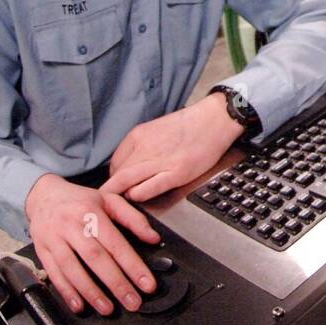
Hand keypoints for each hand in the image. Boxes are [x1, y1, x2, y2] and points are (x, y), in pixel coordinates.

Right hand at [25, 174, 160, 315]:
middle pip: (96, 258)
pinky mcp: (41, 251)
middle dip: (116, 283)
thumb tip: (154, 239)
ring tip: (108, 309)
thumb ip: (134, 219)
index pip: (116, 243)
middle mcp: (71, 225)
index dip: (133, 266)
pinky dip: (66, 292)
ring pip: (72, 269)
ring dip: (91, 292)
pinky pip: (54, 274)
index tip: (147, 284)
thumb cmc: (81, 201)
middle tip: (132, 302)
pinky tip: (79, 306)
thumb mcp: (110, 200)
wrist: (44, 195)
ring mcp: (54, 239)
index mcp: (92, 212)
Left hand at [99, 93, 243, 202]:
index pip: (114, 164)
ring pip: (126, 181)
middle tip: (114, 203)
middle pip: (116, 175)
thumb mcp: (155, 130)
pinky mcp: (176, 172)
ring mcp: (160, 160)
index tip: (119, 188)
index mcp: (137, 136)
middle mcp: (144, 147)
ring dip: (121, 195)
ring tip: (124, 205)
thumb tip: (129, 167)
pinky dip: (138, 195)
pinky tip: (138, 197)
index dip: (114, 180)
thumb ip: (141, 147)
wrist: (213, 119)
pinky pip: (148, 187)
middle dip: (112, 192)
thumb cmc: (188, 127)